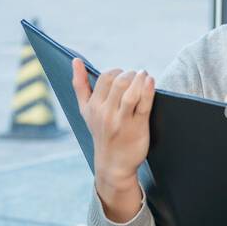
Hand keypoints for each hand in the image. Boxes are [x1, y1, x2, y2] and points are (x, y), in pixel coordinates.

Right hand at [72, 59, 153, 191]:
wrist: (113, 165)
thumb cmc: (101, 132)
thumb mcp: (85, 111)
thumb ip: (79, 85)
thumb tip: (76, 60)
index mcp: (93, 107)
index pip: (105, 78)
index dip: (117, 72)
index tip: (124, 76)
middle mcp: (105, 113)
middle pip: (118, 82)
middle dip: (130, 74)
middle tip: (137, 75)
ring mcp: (122, 120)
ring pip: (130, 92)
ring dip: (139, 78)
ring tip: (145, 75)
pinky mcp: (137, 127)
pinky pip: (144, 104)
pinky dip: (148, 89)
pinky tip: (150, 81)